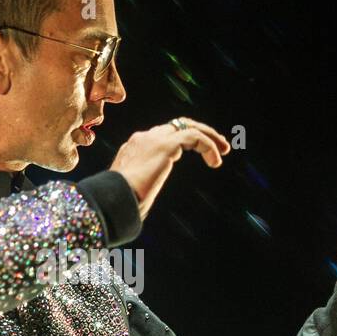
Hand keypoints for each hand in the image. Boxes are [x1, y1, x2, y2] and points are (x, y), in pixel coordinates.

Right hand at [109, 117, 230, 219]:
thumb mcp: (130, 194)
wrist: (113, 199)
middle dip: (200, 133)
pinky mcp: (166, 145)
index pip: (162, 136)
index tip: (197, 154)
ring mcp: (154, 139)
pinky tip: (215, 161)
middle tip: (218, 147)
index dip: (182, 141)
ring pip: (188, 126)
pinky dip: (208, 146)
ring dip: (209, 137)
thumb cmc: (118, 205)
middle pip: (177, 125)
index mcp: (133, 148)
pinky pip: (194, 137)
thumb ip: (137, 192)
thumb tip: (137, 210)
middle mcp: (143, 138)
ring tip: (223, 152)